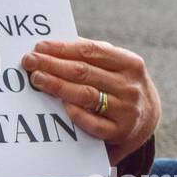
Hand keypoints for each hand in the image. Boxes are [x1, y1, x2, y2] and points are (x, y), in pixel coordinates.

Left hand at [22, 39, 160, 166]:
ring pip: (86, 95)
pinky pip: (93, 123)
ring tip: (37, 79)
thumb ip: (91, 53)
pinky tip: (61, 105)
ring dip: (58, 86)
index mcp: (129, 62)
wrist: (146, 118)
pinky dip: (76, 113)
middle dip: (53, 65)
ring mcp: (127, 110)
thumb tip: (54, 45)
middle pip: (84, 72)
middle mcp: (130, 86)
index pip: (90, 51)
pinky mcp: (120, 132)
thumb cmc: (120, 83)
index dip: (62, 48)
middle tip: (29, 61)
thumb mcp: (115, 65)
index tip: (39, 47)